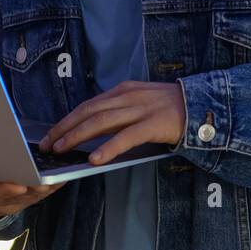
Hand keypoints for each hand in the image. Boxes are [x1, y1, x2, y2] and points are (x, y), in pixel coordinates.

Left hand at [38, 80, 185, 164]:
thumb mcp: (142, 102)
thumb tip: (94, 129)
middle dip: (64, 128)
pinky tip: (95, 159)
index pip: (88, 105)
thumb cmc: (171, 109)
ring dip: (77, 136)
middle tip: (47, 144)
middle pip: (88, 112)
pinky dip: (108, 148)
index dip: (67, 120)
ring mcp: (141, 109)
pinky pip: (126, 137)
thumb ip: (121, 111)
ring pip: (101, 122)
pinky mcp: (153, 124)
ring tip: (61, 150)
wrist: (203, 106)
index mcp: (123, 90)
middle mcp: (128, 96)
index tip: (51, 133)